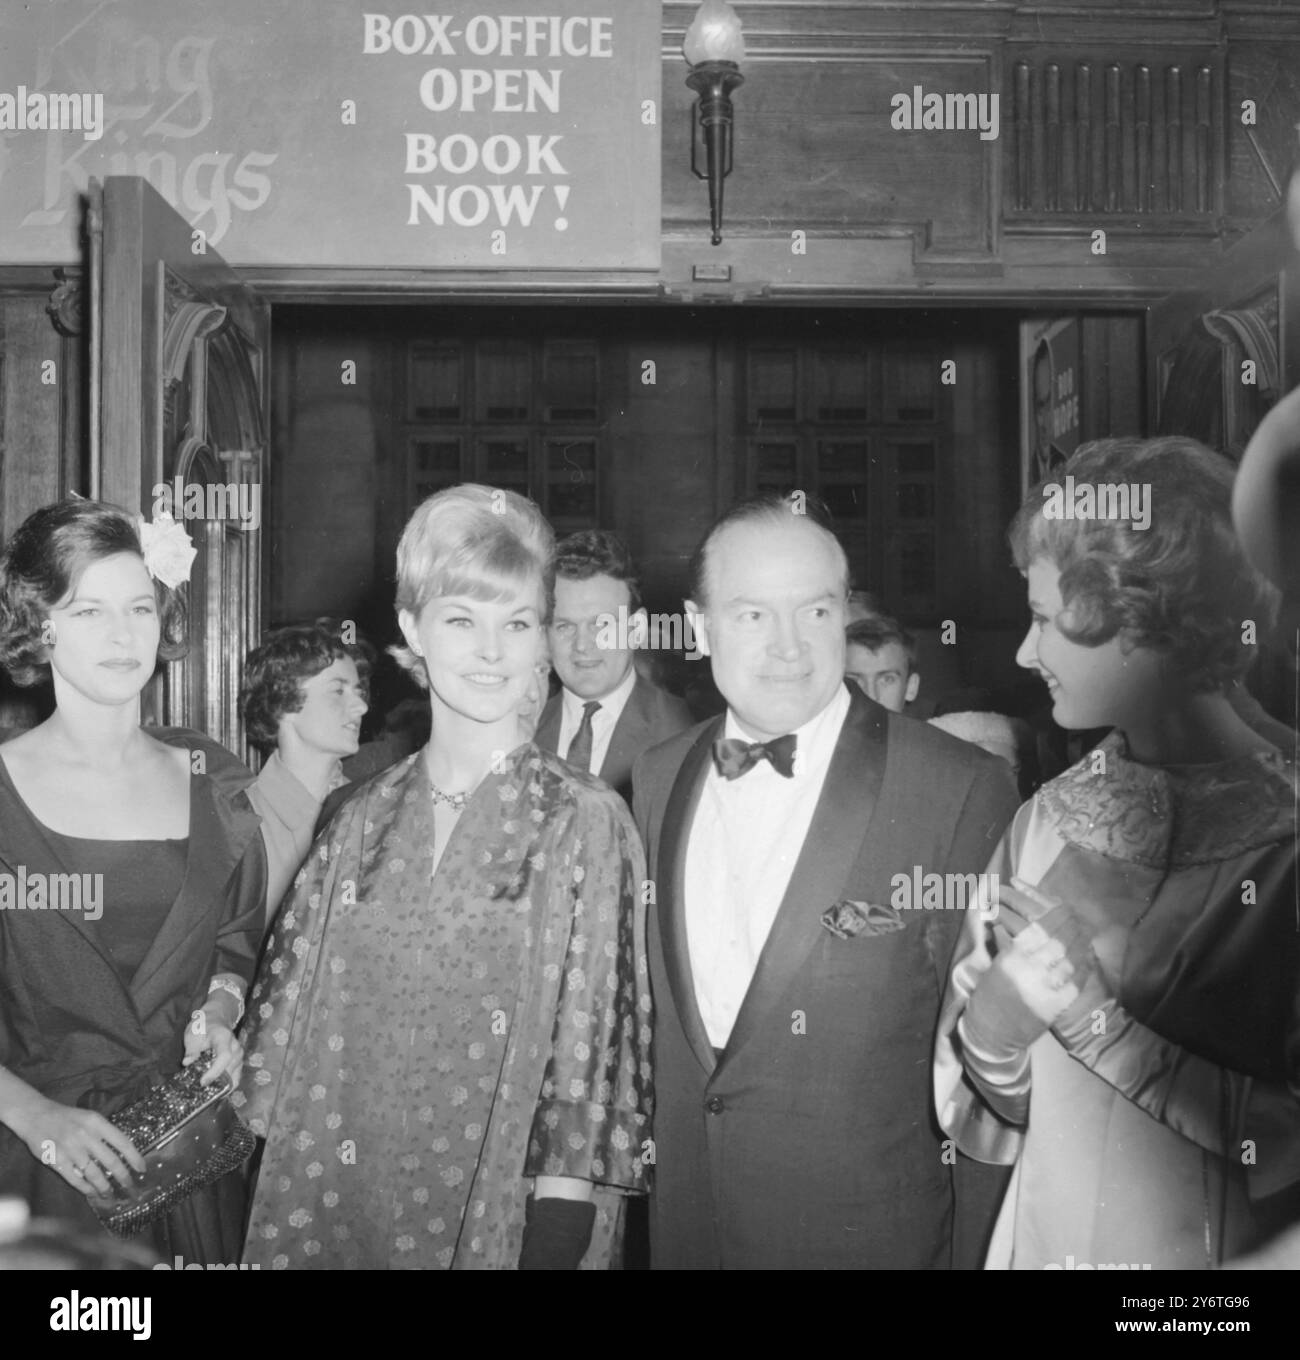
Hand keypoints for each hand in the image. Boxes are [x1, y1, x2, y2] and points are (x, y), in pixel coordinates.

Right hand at [6, 1093, 145, 1199]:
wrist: (36, 1116)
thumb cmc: (67, 1117)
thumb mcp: (90, 1117)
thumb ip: (104, 1133)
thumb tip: (121, 1154)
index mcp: (97, 1122)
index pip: (123, 1142)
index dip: (135, 1158)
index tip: (142, 1169)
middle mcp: (86, 1136)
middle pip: (111, 1161)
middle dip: (123, 1177)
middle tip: (130, 1187)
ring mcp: (71, 1150)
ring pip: (94, 1174)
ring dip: (104, 1187)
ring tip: (111, 1195)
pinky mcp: (57, 1161)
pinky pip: (75, 1179)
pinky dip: (86, 1188)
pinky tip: (92, 1193)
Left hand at [182, 1011, 243, 1088]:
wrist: (215, 1019)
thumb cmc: (202, 1026)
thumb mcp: (192, 1034)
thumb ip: (191, 1049)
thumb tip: (187, 1063)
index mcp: (224, 1038)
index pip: (224, 1057)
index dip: (215, 1072)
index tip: (202, 1082)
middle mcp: (235, 1047)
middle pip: (230, 1069)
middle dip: (216, 1082)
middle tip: (200, 1091)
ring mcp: (239, 1055)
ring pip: (234, 1076)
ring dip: (221, 1085)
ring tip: (206, 1091)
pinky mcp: (238, 1062)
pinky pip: (235, 1078)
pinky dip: (226, 1086)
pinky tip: (215, 1089)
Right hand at [994, 921, 1081, 1025]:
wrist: (992, 1034)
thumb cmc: (988, 997)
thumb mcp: (994, 967)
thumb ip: (1007, 945)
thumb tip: (1013, 922)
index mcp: (1011, 959)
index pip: (1038, 930)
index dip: (1054, 917)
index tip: (1063, 908)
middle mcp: (1030, 970)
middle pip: (1058, 942)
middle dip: (1071, 926)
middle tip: (1078, 917)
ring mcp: (1046, 989)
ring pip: (1070, 960)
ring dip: (1080, 943)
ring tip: (1086, 932)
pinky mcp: (1058, 1006)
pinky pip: (1076, 981)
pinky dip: (1084, 966)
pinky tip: (1088, 956)